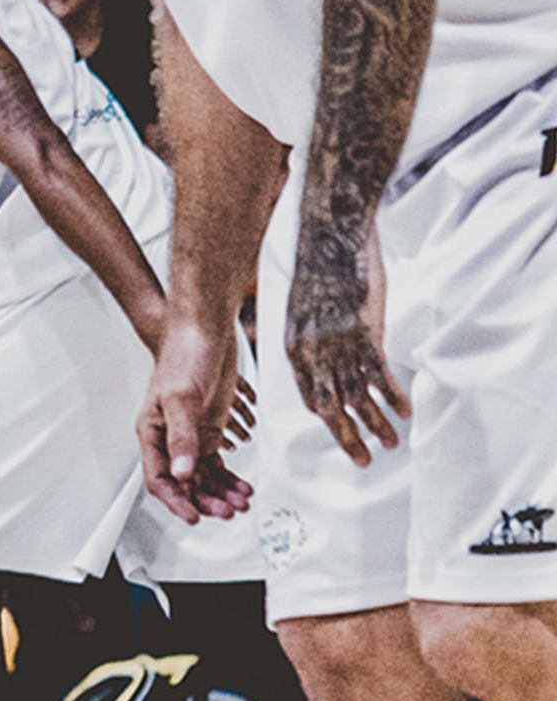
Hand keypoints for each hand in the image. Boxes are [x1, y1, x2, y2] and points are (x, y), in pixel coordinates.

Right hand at [136, 317, 258, 521]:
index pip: (159, 478)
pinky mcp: (209, 429)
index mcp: (151, 432)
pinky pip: (216, 464)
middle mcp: (169, 438)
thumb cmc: (185, 357)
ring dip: (220, 493)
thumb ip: (182, 438)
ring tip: (241, 503)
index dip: (176, 500)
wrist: (206, 333)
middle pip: (183, 483)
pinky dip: (228, 479)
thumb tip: (184, 472)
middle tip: (228, 511)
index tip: (195, 516)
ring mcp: (190, 435)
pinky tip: (242, 487)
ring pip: (202, 477)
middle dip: (205, 500)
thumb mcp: (182, 398)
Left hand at [285, 214, 409, 463]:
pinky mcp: (365, 333)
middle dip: (347, 437)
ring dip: (376, 424)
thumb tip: (320, 357)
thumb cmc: (314, 271)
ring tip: (391, 444)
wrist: (329, 239)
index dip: (326, 419)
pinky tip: (405, 412)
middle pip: (330, 408)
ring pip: (359, 397)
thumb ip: (310, 338)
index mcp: (295, 349)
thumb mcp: (299, 310)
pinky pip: (380, 375)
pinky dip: (393, 397)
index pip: (308, 397)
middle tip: (362, 461)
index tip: (340, 435)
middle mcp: (315, 354)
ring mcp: (341, 345)